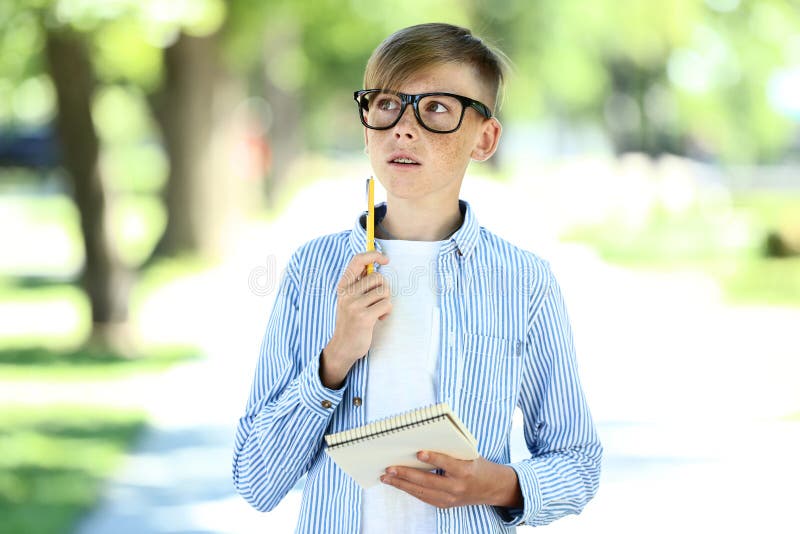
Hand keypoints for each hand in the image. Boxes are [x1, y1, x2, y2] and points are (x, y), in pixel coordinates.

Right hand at [324, 251, 391, 370]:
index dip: (373, 255)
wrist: (342, 347)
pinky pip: (386, 305)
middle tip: (378, 301)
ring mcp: (354, 305)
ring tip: (378, 311)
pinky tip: (379, 318)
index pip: (357, 260)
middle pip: (378, 277)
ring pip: (384, 291)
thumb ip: (359, 282)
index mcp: (343, 286)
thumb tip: (375, 262)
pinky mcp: (363, 317)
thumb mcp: (349, 299)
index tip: (385, 259)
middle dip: (384, 289)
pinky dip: (387, 311)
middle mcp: (347, 293)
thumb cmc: (351, 321)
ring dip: (386, 301)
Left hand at [379, 451, 522, 509]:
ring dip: (402, 484)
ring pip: (422, 492)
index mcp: (465, 471)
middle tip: (390, 468)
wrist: (492, 488)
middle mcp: (457, 487)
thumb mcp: (469, 453)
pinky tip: (398, 483)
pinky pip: (424, 497)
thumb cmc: (477, 464)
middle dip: (406, 475)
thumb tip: (424, 441)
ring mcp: (450, 498)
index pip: (447, 464)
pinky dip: (410, 490)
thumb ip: (449, 449)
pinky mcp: (445, 504)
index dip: (433, 458)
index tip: (419, 452)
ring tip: (386, 477)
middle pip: (428, 481)